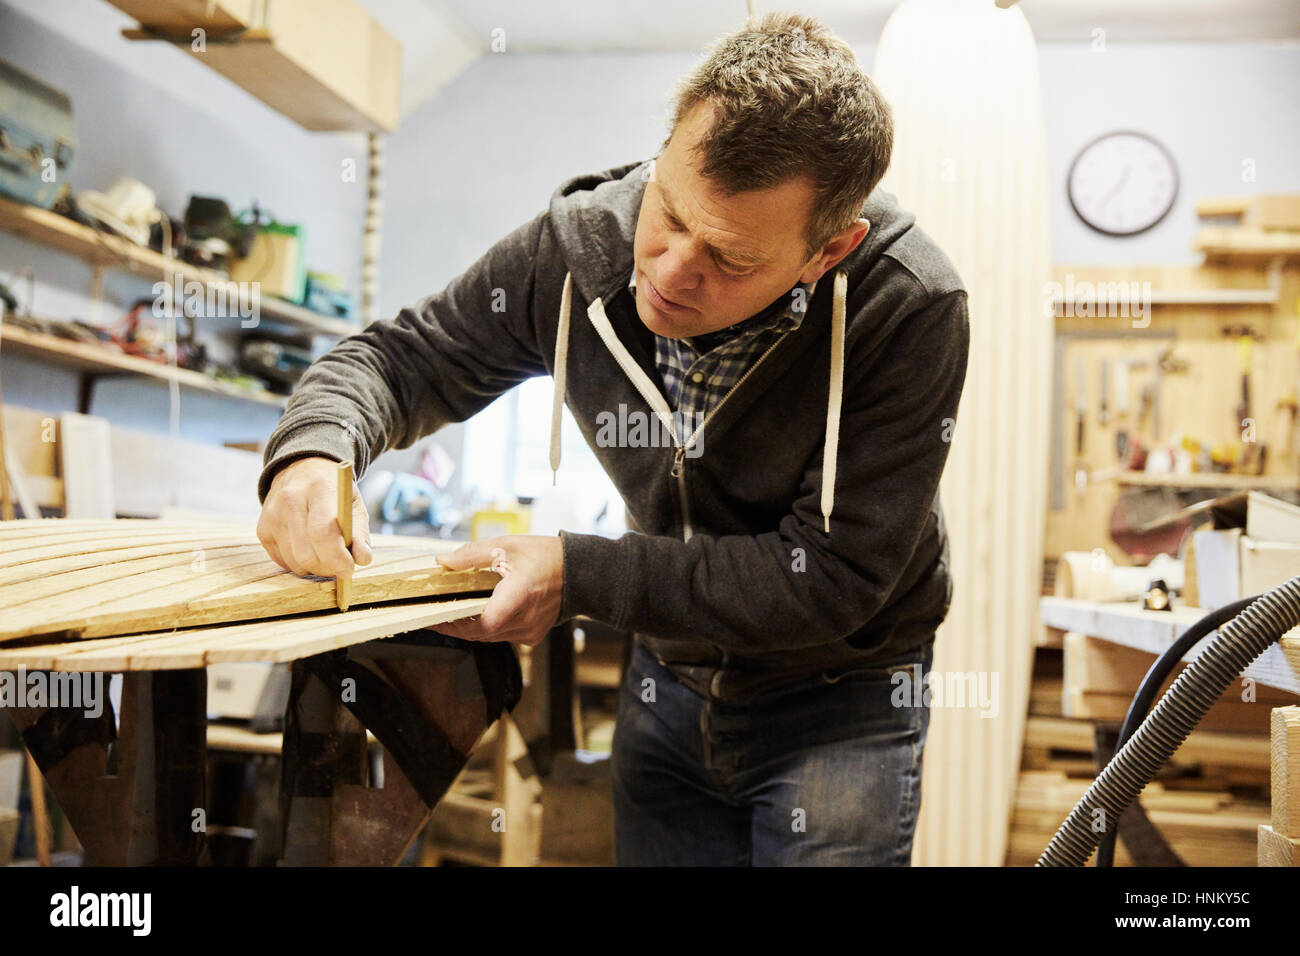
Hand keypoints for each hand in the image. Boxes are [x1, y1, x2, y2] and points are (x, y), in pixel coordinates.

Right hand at [257, 456, 372, 577]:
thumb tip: (363, 559)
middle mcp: (290, 500)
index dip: (337, 558)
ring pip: (294, 562)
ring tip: (326, 556)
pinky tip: (309, 550)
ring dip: (315, 568)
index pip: (322, 533)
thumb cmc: (334, 493)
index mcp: (319, 489)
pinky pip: (282, 561)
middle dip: (328, 568)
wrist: (302, 470)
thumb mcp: (353, 505)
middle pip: (306, 553)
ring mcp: (272, 515)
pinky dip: (299, 564)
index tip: (349, 569)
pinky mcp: (262, 529)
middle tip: (341, 567)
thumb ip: (360, 533)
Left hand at [433, 535, 563, 645]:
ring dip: (471, 627)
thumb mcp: (506, 545)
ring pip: (490, 637)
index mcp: (519, 595)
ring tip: (453, 612)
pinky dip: (488, 627)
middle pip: (481, 633)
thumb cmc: (545, 556)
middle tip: (435, 613)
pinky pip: (502, 636)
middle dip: (456, 625)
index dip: (456, 625)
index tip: (436, 617)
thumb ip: (472, 554)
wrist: (578, 572)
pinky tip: (480, 613)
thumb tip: (443, 561)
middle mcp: (526, 618)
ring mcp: (530, 630)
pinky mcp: (532, 635)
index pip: (483, 624)